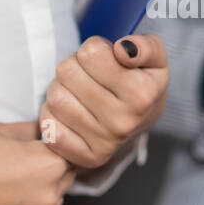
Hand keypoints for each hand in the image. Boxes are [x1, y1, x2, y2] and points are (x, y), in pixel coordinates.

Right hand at [0, 121, 76, 204]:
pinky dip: (27, 202)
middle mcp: (45, 199)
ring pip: (52, 198)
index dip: (62, 138)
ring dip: (44, 184)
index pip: (74, 149)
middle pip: (67, 176)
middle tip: (32, 148)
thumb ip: (33, 132)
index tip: (48, 132)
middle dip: (55, 161)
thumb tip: (49, 130)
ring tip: (14, 169)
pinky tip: (3, 189)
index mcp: (46, 168)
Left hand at [39, 35, 167, 169]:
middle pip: (67, 72)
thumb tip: (123, 50)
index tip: (104, 60)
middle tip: (88, 75)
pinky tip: (70, 114)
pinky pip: (49, 125)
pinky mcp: (85, 158)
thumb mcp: (154, 58)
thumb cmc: (142, 83)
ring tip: (78, 92)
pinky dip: (53, 115)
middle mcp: (124, 122)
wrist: (142, 123)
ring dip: (61, 89)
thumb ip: (145, 46)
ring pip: (55, 97)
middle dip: (74, 66)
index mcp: (141, 94)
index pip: (90, 52)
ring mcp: (104, 143)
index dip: (94, 49)